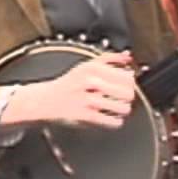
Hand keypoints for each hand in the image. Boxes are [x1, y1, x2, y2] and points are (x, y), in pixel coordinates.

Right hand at [0, 51, 135, 129]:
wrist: (47, 100)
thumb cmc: (69, 84)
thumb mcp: (86, 65)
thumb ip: (109, 59)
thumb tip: (128, 57)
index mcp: (92, 68)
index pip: (127, 76)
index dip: (130, 82)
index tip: (127, 84)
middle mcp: (90, 82)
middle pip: (127, 92)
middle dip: (128, 96)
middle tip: (122, 97)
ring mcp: (88, 100)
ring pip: (122, 108)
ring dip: (123, 109)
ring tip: (117, 107)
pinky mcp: (86, 116)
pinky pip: (113, 121)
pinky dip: (115, 121)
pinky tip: (110, 116)